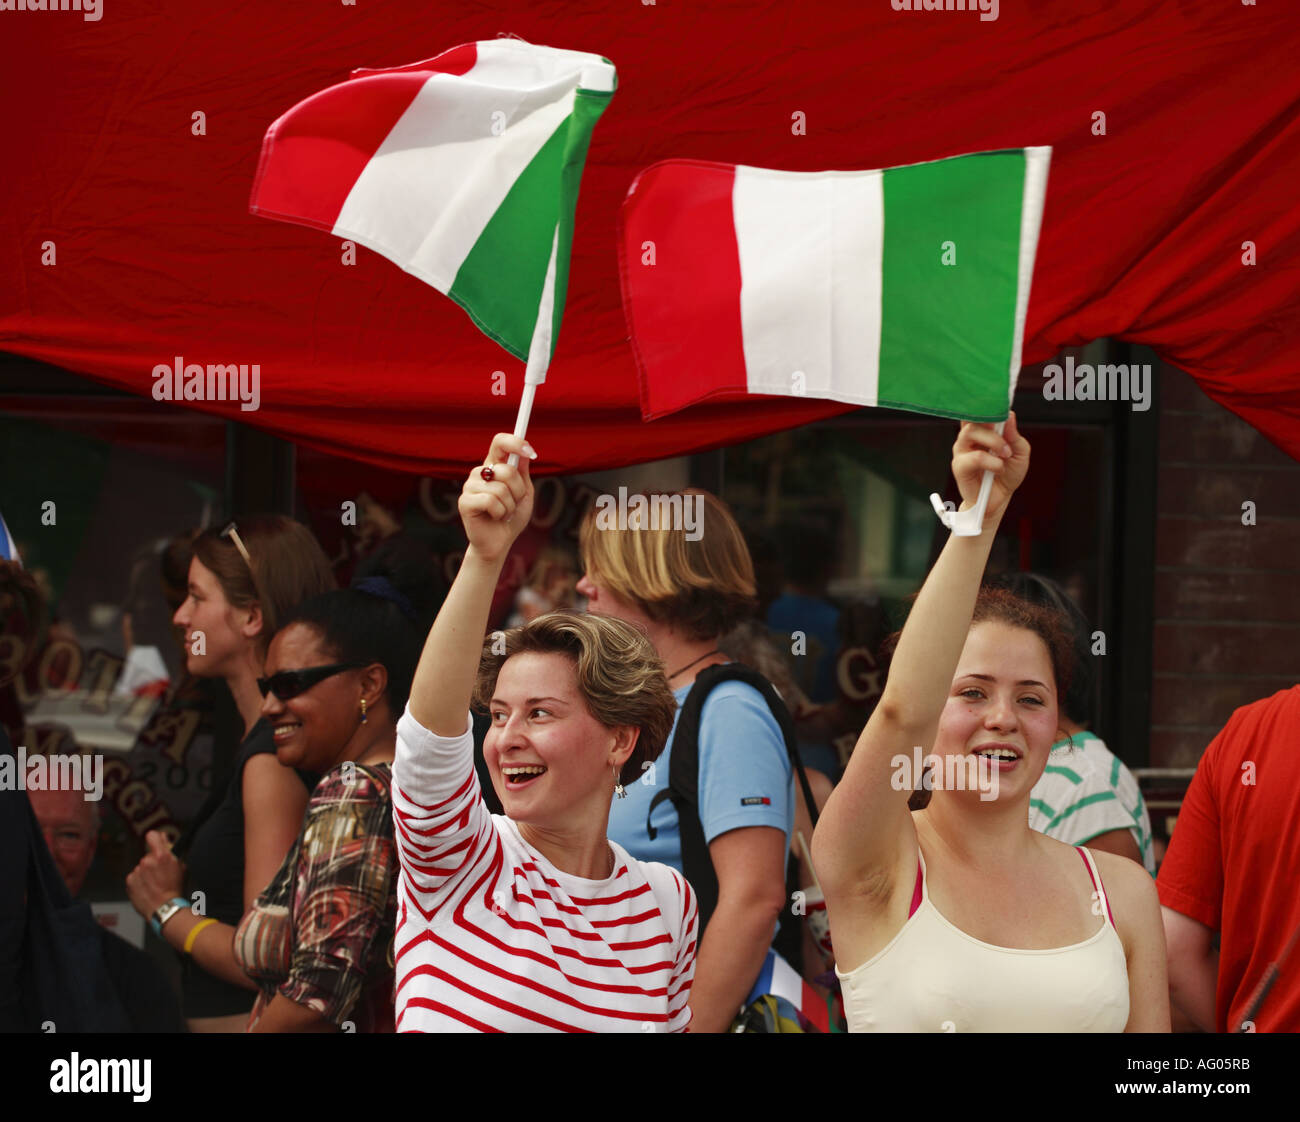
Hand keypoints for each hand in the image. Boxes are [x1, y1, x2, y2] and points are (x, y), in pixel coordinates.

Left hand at [125, 830, 184, 918]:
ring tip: (154, 884)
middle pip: (148, 855)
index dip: (155, 838)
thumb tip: (165, 840)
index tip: (157, 842)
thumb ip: (172, 851)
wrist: (164, 908)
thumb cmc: (175, 889)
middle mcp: (147, 861)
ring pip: (142, 867)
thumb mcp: (181, 867)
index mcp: (162, 855)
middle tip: (160, 873)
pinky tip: (147, 888)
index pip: (152, 835)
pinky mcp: (130, 881)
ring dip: (146, 873)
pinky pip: (135, 876)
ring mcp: (137, 871)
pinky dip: (140, 881)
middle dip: (154, 862)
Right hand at [458, 433, 535, 565]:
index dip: (515, 442)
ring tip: (503, 513)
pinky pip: (490, 501)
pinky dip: (499, 513)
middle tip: (513, 503)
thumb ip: (523, 473)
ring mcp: (470, 486)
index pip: (499, 443)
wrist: (499, 543)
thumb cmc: (511, 517)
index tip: (531, 451)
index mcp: (494, 466)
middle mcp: (480, 472)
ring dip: (509, 506)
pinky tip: (494, 518)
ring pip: (501, 489)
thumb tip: (524, 452)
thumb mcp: (524, 493)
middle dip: (518, 491)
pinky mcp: (464, 502)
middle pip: (507, 470)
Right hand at [952, 411, 1029, 525]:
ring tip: (1005, 456)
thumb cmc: (1007, 474)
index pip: (978, 409)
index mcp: (982, 430)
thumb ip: (1014, 435)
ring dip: (994, 443)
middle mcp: (969, 437)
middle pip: (974, 417)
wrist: (998, 500)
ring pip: (971, 432)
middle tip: (1008, 444)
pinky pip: (974, 457)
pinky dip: (991, 462)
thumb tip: (1009, 416)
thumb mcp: (1020, 453)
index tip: (998, 400)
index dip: (984, 402)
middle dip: (994, 427)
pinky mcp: (959, 466)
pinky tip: (998, 469)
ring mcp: (961, 451)